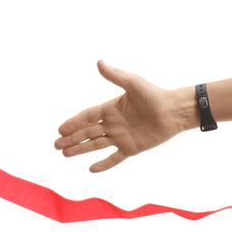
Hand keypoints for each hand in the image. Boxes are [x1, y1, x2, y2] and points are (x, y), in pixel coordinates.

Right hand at [54, 60, 185, 171]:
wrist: (175, 112)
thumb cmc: (155, 95)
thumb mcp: (134, 83)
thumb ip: (116, 76)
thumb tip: (100, 62)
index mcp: (111, 108)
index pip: (87, 116)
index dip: (73, 122)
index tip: (60, 129)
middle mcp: (114, 123)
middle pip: (88, 132)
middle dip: (72, 138)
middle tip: (57, 145)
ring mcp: (121, 136)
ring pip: (96, 144)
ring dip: (81, 149)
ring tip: (65, 154)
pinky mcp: (132, 148)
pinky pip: (115, 158)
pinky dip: (104, 164)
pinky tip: (91, 169)